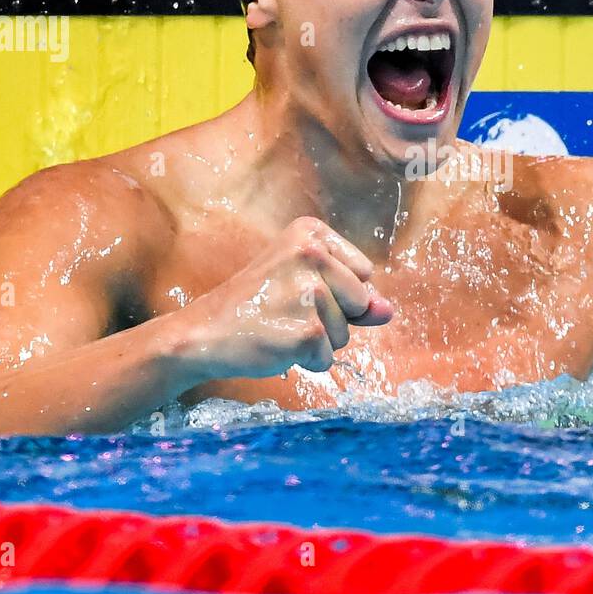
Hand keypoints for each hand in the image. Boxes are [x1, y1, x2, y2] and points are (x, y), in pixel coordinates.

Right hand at [170, 217, 392, 377]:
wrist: (203, 333)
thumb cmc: (255, 305)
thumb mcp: (302, 284)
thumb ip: (351, 294)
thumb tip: (389, 311)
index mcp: (311, 232)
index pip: (364, 272)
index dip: (338, 291)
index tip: (295, 287)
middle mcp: (312, 254)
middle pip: (361, 301)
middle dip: (333, 317)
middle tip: (285, 310)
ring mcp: (310, 293)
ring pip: (345, 333)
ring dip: (317, 340)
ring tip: (278, 325)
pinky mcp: (307, 331)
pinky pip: (328, 357)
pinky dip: (306, 361)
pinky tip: (275, 344)